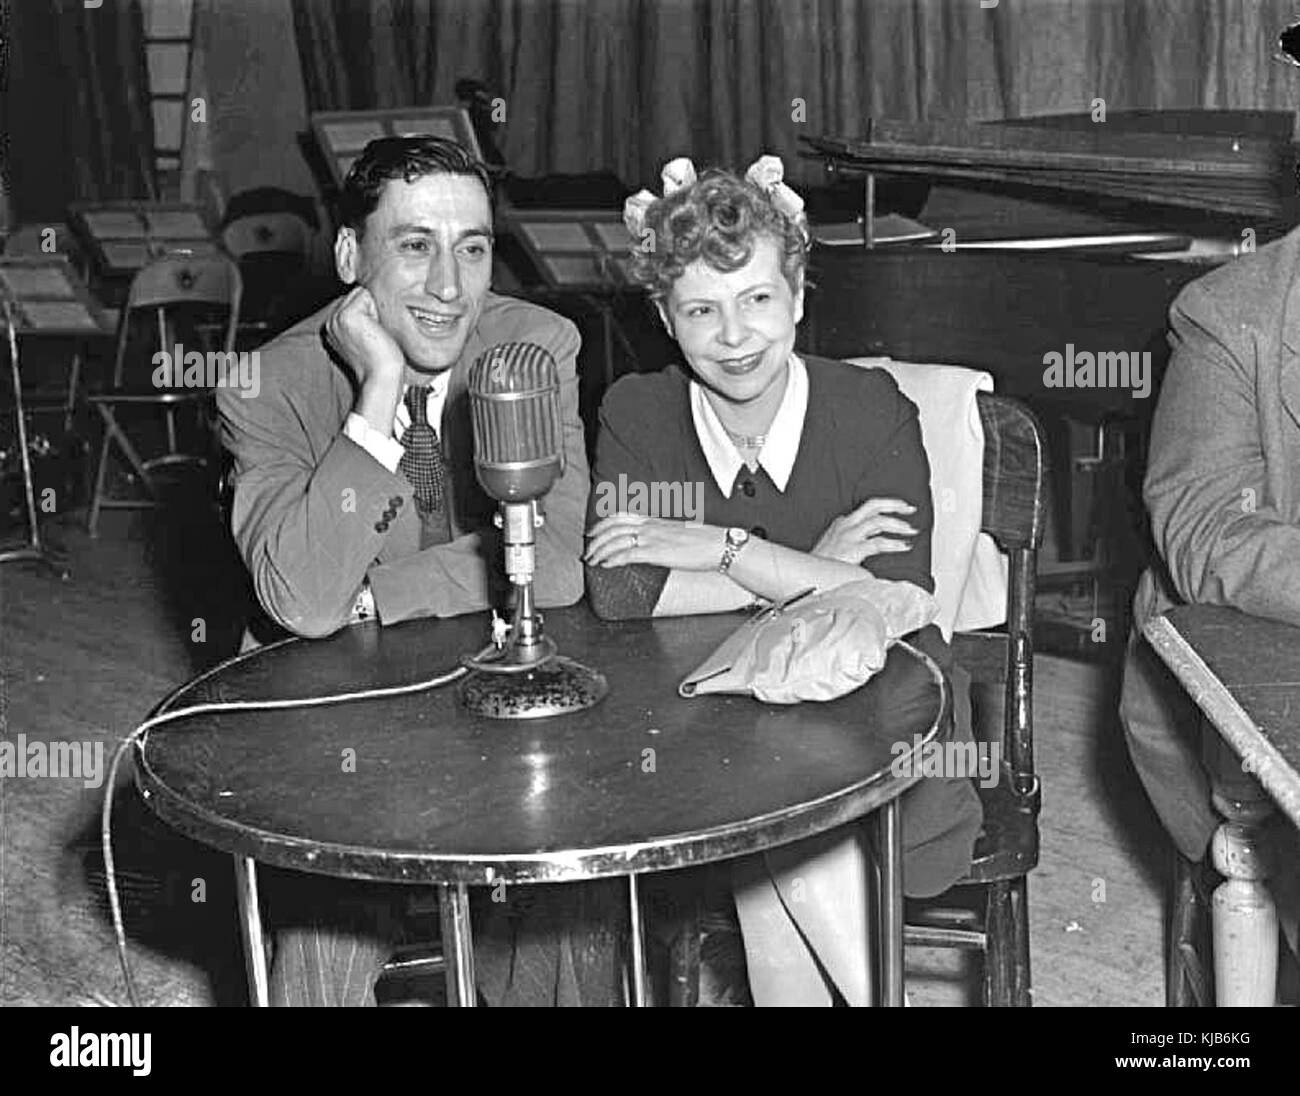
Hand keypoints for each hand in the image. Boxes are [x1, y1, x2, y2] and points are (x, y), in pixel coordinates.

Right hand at [326, 286, 405, 391]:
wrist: (381, 378)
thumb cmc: (381, 363)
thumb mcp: (367, 337)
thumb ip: (363, 319)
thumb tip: (372, 299)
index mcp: (333, 328)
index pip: (354, 300)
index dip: (370, 313)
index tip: (372, 337)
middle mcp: (331, 322)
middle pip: (358, 293)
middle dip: (372, 310)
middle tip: (375, 336)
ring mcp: (336, 318)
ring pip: (362, 293)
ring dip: (375, 311)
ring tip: (375, 334)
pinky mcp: (347, 315)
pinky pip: (367, 295)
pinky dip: (376, 311)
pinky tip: (375, 331)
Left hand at [585, 513, 724, 571]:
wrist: (718, 545)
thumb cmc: (703, 541)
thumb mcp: (677, 533)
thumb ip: (661, 535)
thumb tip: (652, 544)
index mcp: (654, 521)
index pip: (621, 516)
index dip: (602, 524)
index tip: (593, 533)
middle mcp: (650, 526)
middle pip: (613, 527)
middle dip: (595, 539)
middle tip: (586, 550)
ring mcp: (652, 538)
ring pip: (616, 540)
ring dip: (600, 551)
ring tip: (592, 561)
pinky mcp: (656, 552)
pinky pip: (628, 554)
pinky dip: (613, 559)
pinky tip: (606, 565)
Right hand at [812, 497, 917, 564]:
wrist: (806, 580)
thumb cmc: (820, 570)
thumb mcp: (836, 551)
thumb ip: (854, 544)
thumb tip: (875, 546)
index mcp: (841, 525)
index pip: (867, 509)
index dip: (887, 507)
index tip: (900, 510)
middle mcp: (844, 526)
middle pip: (873, 504)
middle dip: (895, 504)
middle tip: (910, 509)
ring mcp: (847, 536)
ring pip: (878, 521)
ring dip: (898, 525)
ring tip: (911, 531)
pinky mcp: (851, 549)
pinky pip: (878, 542)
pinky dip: (894, 544)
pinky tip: (904, 547)